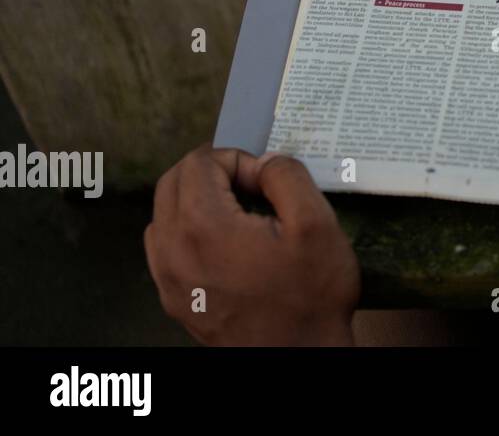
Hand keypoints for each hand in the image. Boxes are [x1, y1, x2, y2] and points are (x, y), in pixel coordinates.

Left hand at [144, 145, 359, 345]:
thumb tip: (264, 162)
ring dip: (195, 199)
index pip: (199, 163)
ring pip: (163, 214)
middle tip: (251, 184)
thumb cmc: (310, 296)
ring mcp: (168, 279)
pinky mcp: (174, 299)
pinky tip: (224, 242)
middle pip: (171, 183)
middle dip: (210, 171)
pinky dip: (187, 229)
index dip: (236, 158)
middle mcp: (173, 251)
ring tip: (239, 212)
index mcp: (204, 227)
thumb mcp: (316, 224)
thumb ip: (287, 177)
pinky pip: (164, 247)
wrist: (298, 358)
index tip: (267, 179)